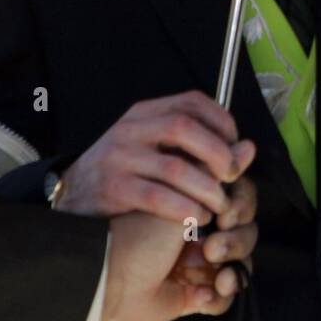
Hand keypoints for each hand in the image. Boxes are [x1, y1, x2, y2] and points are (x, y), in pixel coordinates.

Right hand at [55, 90, 255, 221]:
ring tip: (218, 206)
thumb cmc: (125, 170)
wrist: (72, 195)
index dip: (221, 121)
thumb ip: (197, 145)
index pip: (191, 102)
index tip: (236, 145)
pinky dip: (185, 209)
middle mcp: (131, 129)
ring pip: (175, 168)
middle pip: (184, 127)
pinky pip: (158, 198)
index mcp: (145, 113)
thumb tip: (248, 148)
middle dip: (217, 153)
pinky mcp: (114, 188)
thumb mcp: (154, 146)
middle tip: (232, 177)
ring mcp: (120, 157)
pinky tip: (196, 218)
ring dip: (206, 189)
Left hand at [101, 174, 257, 320]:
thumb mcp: (182, 194)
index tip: (226, 211)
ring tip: (214, 269)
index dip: (241, 206)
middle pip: (244, 232)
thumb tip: (248, 144)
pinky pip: (223, 299)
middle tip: (215, 243)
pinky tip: (207, 293)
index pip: (240, 201)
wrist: (113, 278)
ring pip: (240, 265)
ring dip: (232, 268)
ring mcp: (199, 265)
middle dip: (238, 239)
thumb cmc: (142, 231)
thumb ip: (215, 170)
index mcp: (198, 205)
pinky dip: (220, 297)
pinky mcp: (193, 295)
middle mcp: (201, 233)